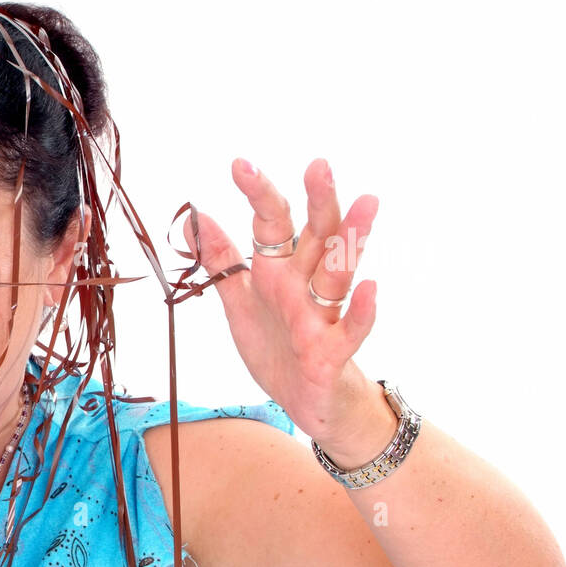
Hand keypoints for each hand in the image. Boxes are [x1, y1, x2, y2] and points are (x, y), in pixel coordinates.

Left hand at [181, 157, 385, 449]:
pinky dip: (361, 311)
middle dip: (318, 202)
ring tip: (367, 204)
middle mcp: (305, 286)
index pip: (272, 225)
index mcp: (278, 272)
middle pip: (316, 237)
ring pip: (340, 274)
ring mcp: (323, 317)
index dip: (259, 195)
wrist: (304, 402)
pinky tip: (369, 288)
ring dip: (352, 241)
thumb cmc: (277, 347)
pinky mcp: (332, 352)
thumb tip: (195, 217)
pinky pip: (351, 330)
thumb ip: (222, 262)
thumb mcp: (240, 303)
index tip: (239, 164)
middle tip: (320, 165)